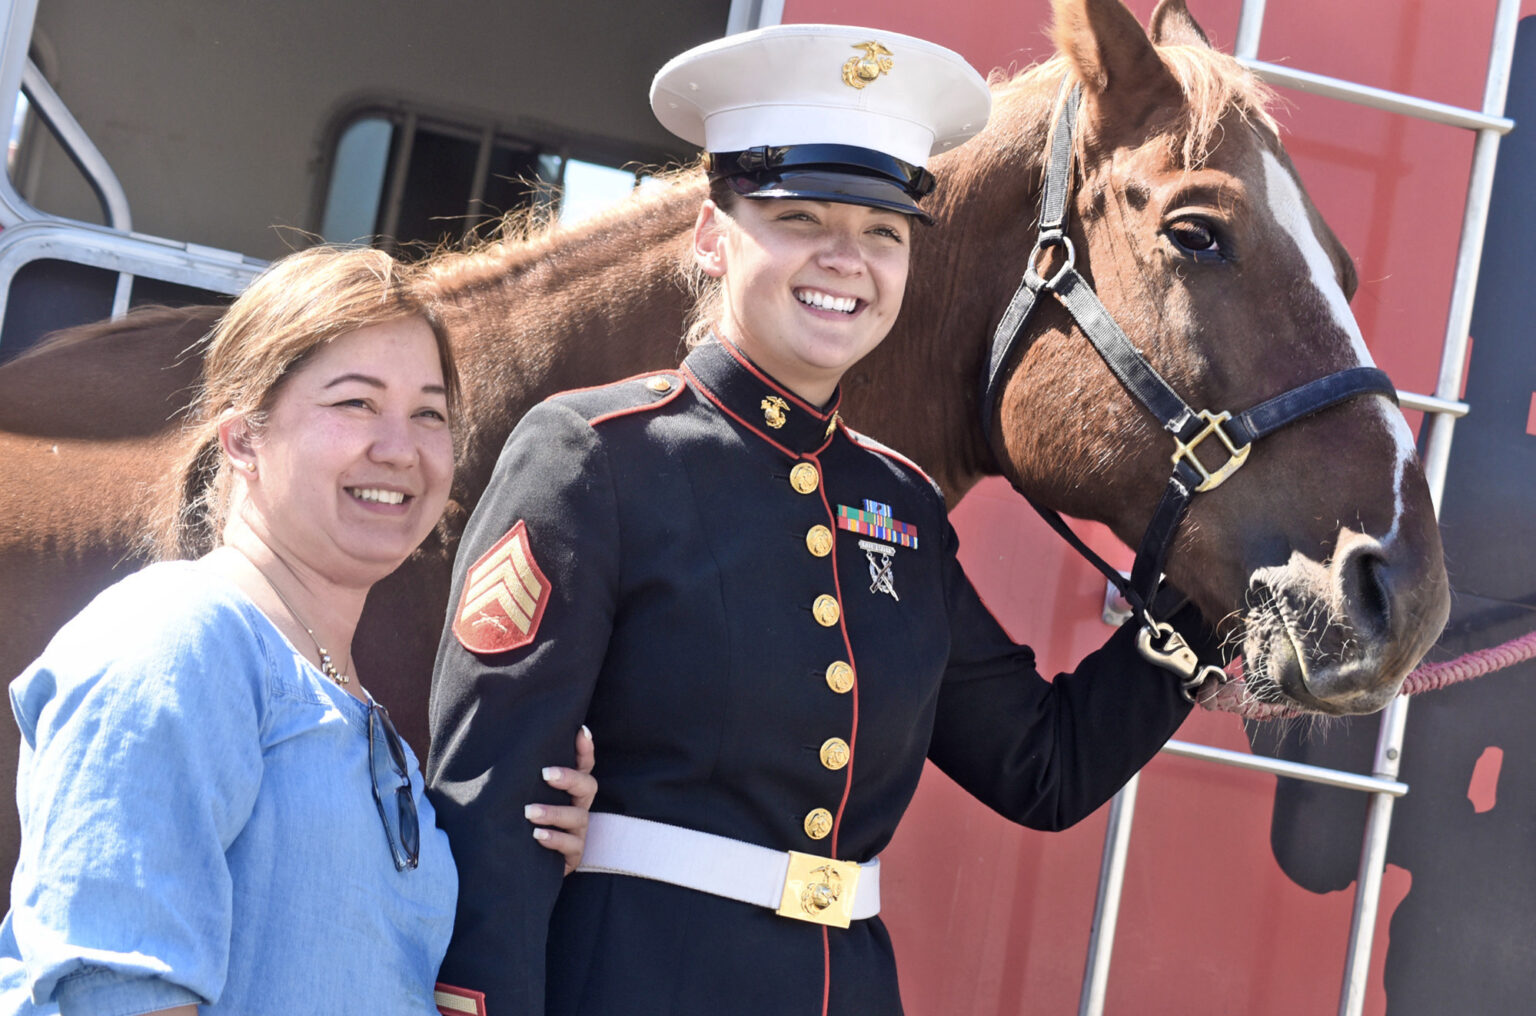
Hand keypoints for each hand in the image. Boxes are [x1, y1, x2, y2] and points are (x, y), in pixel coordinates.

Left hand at [525, 725, 596, 874]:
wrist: (515, 864)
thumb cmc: (515, 823)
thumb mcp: (517, 798)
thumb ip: (514, 780)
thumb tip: (491, 754)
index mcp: (568, 791)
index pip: (583, 765)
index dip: (585, 749)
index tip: (581, 731)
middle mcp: (577, 807)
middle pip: (588, 786)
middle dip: (570, 778)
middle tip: (546, 774)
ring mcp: (577, 831)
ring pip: (578, 817)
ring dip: (554, 812)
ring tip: (529, 812)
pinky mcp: (573, 854)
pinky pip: (572, 845)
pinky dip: (555, 839)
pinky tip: (537, 836)